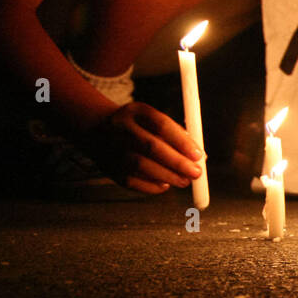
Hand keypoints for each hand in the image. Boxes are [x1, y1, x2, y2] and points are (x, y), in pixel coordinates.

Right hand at [79, 102, 204, 194]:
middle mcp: (120, 128)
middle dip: (177, 162)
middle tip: (196, 173)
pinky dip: (151, 186)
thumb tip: (202, 158)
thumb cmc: (139, 126)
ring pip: (141, 166)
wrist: (95, 128)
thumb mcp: (154, 120)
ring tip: (185, 181)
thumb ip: (178, 135)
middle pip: (151, 146)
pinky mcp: (108, 168)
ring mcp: (112, 149)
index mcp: (136, 111)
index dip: (182, 142)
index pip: (161, 124)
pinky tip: (165, 184)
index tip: (199, 156)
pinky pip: (131, 181)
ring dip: (168, 176)